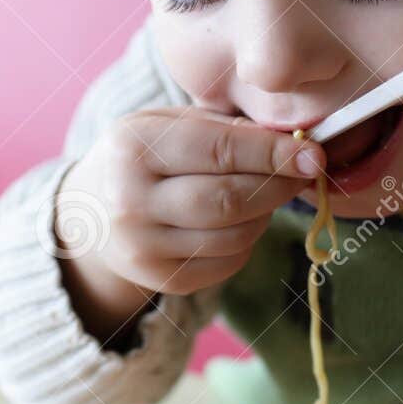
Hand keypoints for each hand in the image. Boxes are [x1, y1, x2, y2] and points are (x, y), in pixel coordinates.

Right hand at [59, 107, 322, 342]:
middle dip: (279, 185)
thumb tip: (291, 141)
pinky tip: (241, 221)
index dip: (273, 153)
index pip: (219, 151)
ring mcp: (143, 247)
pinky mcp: (160, 280)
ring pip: (235, 235)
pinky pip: (228, 262)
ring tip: (267, 192)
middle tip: (305, 173)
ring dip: (266, 213)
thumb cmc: (142, 156)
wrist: (89, 213)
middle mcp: (131, 200)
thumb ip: (223, 127)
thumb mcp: (165, 123)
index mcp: (133, 147)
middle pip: (230, 199)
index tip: (313, 153)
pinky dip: (248, 240)